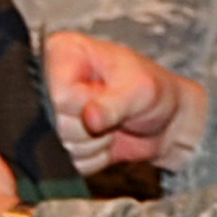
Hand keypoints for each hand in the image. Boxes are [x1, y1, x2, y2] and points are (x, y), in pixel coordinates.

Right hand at [46, 31, 200, 170]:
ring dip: (96, 144)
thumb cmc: (152, 91)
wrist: (165, 121)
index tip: (106, 92)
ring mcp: (54, 113)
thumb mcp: (138, 90)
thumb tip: (89, 118)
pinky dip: (96, 157)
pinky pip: (72, 163)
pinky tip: (106, 138)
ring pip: (63, 147)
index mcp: (63, 53)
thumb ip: (114, 103)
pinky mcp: (61, 142)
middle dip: (92, 127)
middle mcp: (51, 81)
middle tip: (113, 112)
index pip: (59, 94)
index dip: (85, 103)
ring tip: (111, 123)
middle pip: (57, 124)